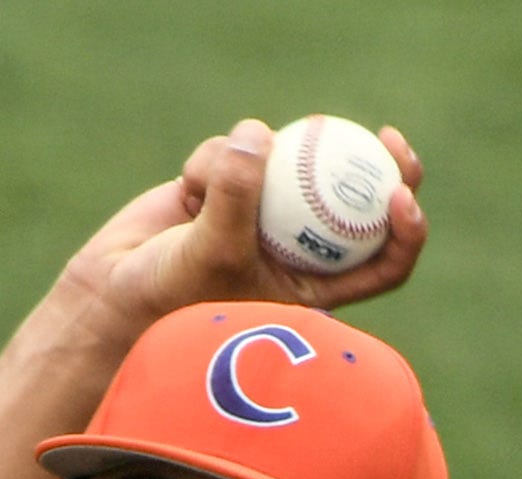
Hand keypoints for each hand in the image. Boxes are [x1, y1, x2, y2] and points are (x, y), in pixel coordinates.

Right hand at [56, 120, 427, 342]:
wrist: (117, 292)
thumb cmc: (172, 299)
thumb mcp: (214, 254)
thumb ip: (237, 196)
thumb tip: (258, 137)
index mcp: (315, 286)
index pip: (380, 263)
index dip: (404, 231)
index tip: (402, 197)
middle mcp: (298, 247)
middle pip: (357, 201)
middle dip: (377, 166)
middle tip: (386, 138)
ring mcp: (268, 212)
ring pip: (288, 162)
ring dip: (251, 161)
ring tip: (206, 193)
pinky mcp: (233, 184)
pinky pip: (240, 149)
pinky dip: (212, 159)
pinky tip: (185, 189)